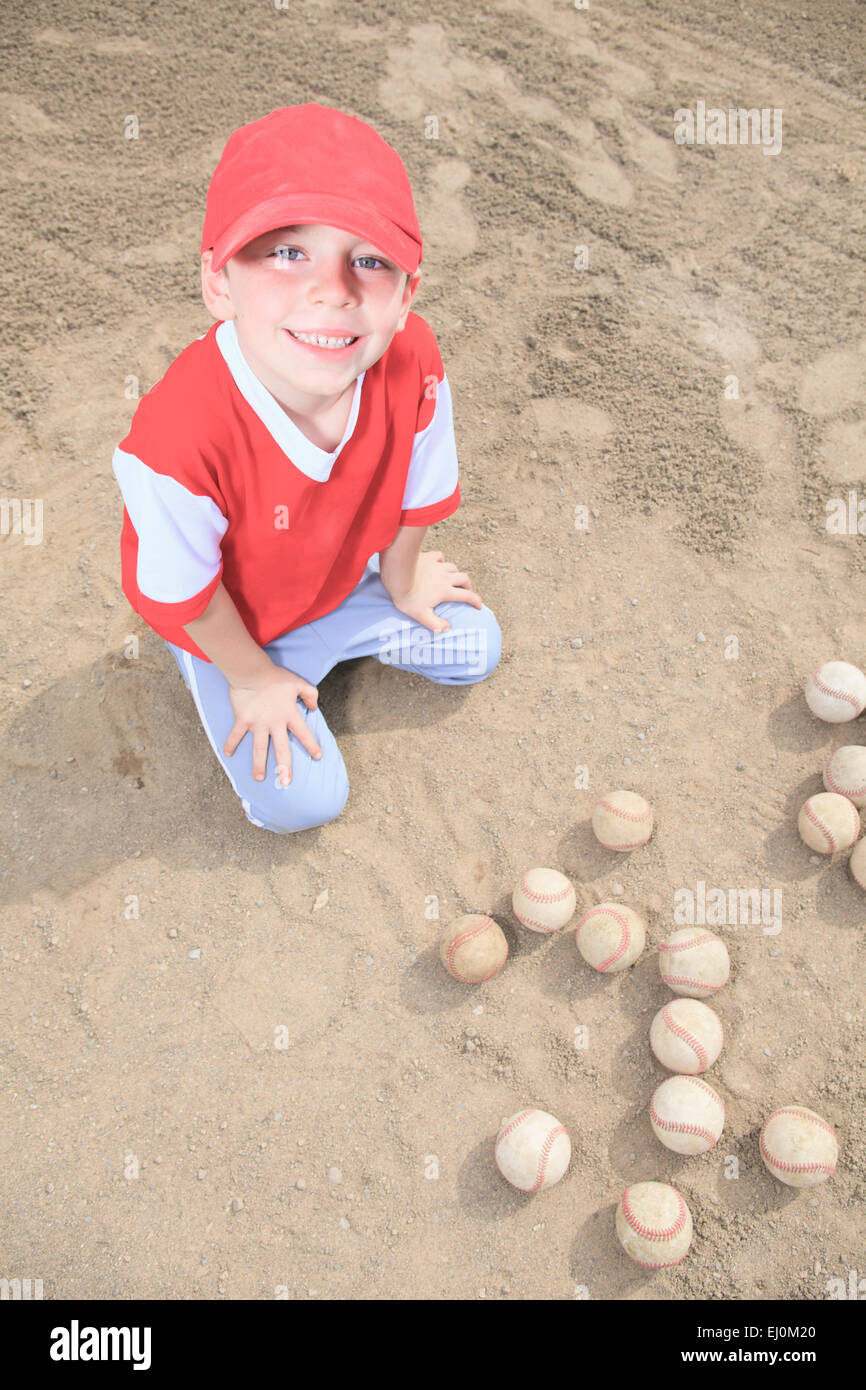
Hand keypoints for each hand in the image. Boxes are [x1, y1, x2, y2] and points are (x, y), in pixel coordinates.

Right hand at [224, 664, 322, 786]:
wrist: (253, 671)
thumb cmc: (276, 677)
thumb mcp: (299, 683)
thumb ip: (310, 694)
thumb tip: (315, 706)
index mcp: (289, 715)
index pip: (304, 734)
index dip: (311, 745)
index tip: (318, 757)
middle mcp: (274, 723)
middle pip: (281, 750)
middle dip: (284, 768)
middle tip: (285, 783)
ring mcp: (257, 723)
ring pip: (259, 749)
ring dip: (259, 764)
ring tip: (259, 778)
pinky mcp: (243, 719)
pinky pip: (236, 734)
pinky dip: (231, 744)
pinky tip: (227, 754)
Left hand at [387, 550, 482, 632]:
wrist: (396, 575)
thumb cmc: (407, 597)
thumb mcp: (420, 615)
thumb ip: (435, 624)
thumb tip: (447, 628)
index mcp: (445, 591)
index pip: (467, 596)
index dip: (476, 601)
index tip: (479, 606)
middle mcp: (445, 577)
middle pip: (464, 578)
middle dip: (467, 585)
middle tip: (465, 591)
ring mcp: (437, 566)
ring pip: (453, 567)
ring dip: (456, 573)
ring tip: (452, 579)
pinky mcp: (428, 557)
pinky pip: (440, 556)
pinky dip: (442, 560)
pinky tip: (438, 563)